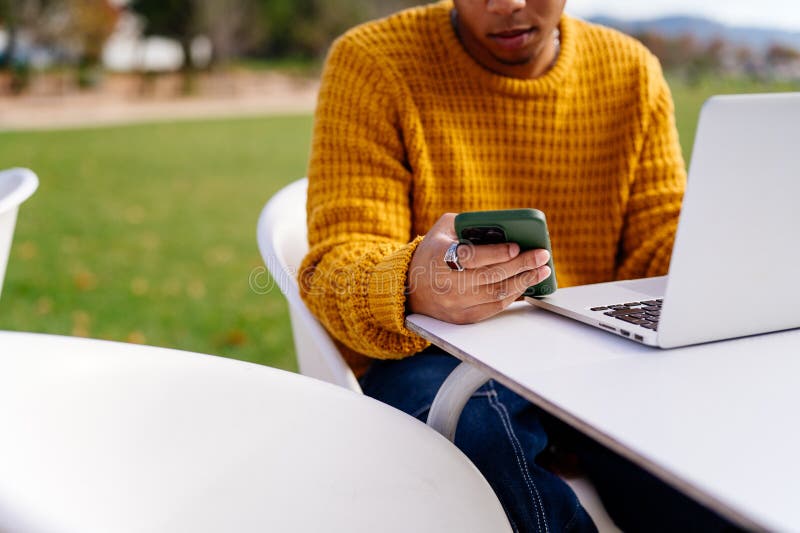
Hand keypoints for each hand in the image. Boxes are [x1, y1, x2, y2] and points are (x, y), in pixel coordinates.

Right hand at [406, 213, 550, 323]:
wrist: (410, 287)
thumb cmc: (432, 253)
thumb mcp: (443, 230)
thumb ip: (469, 223)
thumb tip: (504, 226)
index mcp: (438, 258)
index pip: (471, 256)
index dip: (496, 253)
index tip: (517, 247)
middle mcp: (446, 284)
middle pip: (490, 276)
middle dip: (521, 265)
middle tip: (542, 256)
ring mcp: (455, 305)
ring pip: (497, 294)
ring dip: (524, 281)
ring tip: (541, 270)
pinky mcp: (463, 318)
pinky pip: (495, 307)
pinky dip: (513, 295)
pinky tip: (526, 284)